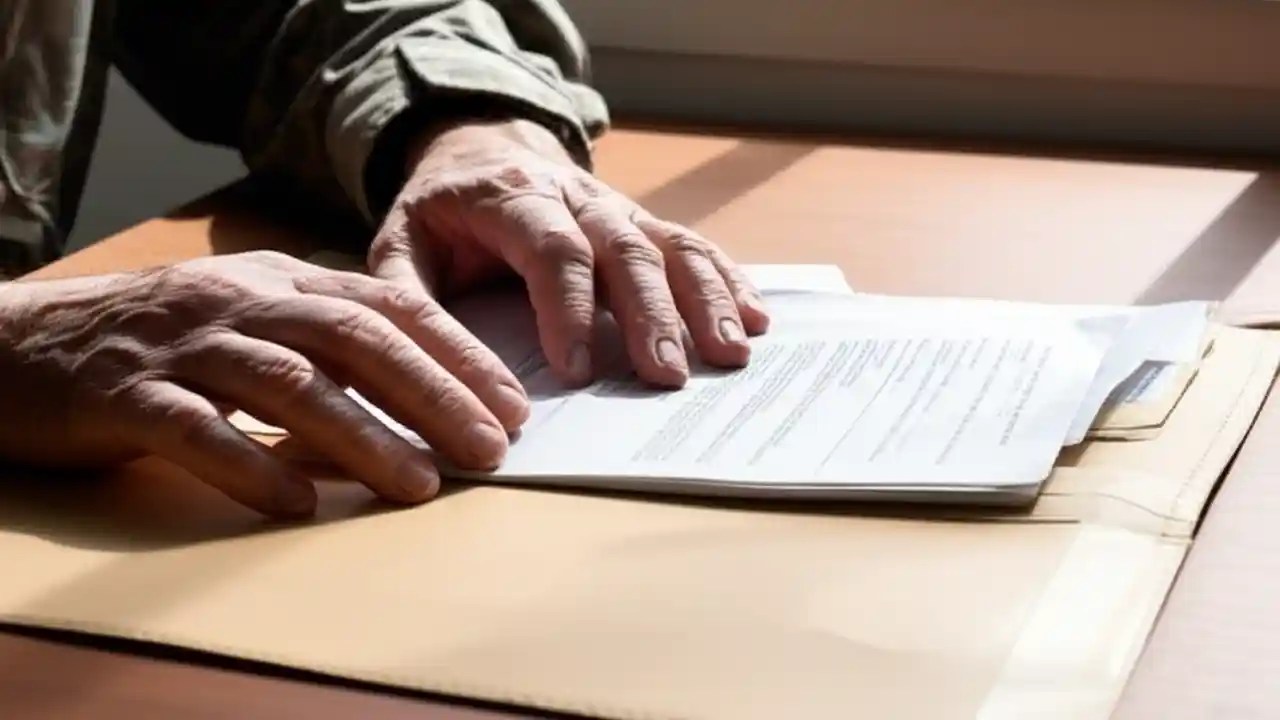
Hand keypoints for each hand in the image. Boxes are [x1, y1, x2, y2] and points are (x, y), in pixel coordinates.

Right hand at [0, 251, 528, 517]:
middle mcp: (237, 302)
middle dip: (433, 394)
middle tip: (490, 448)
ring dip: (364, 436)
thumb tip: (415, 400)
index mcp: (276, 280)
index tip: (513, 404)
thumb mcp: (246, 320)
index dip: (456, 353)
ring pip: (287, 383)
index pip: (387, 306)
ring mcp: (180, 346)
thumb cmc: (155, 339)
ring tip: (421, 484)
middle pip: (354, 339)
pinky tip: (296, 503)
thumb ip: (322, 345)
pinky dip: (249, 465)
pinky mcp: (123, 397)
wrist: (17, 341)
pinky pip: (194, 431)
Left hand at [368, 119, 770, 388]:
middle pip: (625, 249)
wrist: (481, 151)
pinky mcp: (644, 222)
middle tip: (667, 376)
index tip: (575, 372)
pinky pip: (693, 245)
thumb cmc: (442, 215)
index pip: (551, 249)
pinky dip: (729, 280)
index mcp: (512, 199)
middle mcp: (577, 198)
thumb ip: (408, 297)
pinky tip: (756, 318)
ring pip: (671, 245)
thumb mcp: (401, 246)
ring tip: (731, 354)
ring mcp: (619, 208)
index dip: (566, 309)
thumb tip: (428, 368)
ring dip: (705, 299)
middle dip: (652, 314)